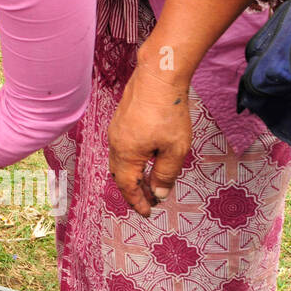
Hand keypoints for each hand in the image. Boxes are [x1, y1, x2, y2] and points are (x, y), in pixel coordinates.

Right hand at [107, 63, 191, 216]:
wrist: (157, 78)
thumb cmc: (168, 113)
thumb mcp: (175, 150)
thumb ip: (166, 174)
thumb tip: (158, 193)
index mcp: (126, 154)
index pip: (127, 186)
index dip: (137, 201)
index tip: (147, 212)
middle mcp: (115, 143)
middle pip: (119, 174)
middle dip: (132, 190)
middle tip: (148, 201)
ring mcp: (116, 130)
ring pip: (119, 161)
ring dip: (132, 175)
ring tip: (147, 182)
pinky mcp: (121, 120)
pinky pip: (121, 148)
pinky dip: (131, 160)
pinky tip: (145, 158)